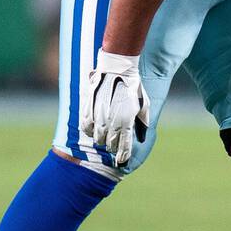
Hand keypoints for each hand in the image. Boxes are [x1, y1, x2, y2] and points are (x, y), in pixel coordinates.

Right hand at [80, 48, 150, 165]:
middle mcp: (112, 120)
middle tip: (114, 147)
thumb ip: (143, 123)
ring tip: (105, 137)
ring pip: (97, 137)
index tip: (121, 162)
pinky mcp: (89, 108)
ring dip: (101, 139)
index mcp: (127, 121)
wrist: (117, 69)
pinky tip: (94, 129)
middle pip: (109, 143)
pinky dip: (90, 131)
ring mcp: (99, 115)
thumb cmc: (133, 87)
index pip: (124, 146)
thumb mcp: (144, 106)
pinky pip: (86, 127)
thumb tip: (142, 138)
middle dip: (112, 147)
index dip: (122, 156)